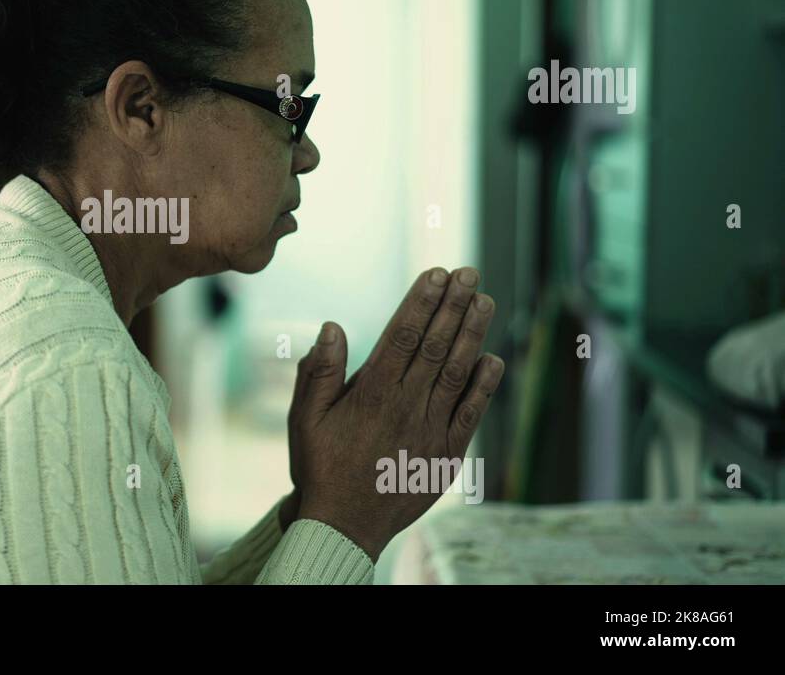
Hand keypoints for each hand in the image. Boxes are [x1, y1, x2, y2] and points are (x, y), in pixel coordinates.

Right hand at [286, 266, 504, 561]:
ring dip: (473, 334)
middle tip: (469, 273)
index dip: (421, 302)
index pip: (403, 337)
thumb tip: (332, 326)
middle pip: (436, 347)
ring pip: (457, 373)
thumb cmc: (320, 466)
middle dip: (453, 306)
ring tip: (485, 300)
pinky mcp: (446, 455)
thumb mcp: (304, 418)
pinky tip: (494, 359)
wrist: (343, 525)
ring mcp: (430, 431)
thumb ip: (318, 372)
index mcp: (370, 394)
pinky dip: (484, 386)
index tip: (436, 274)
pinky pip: (470, 414)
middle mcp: (405, 407)